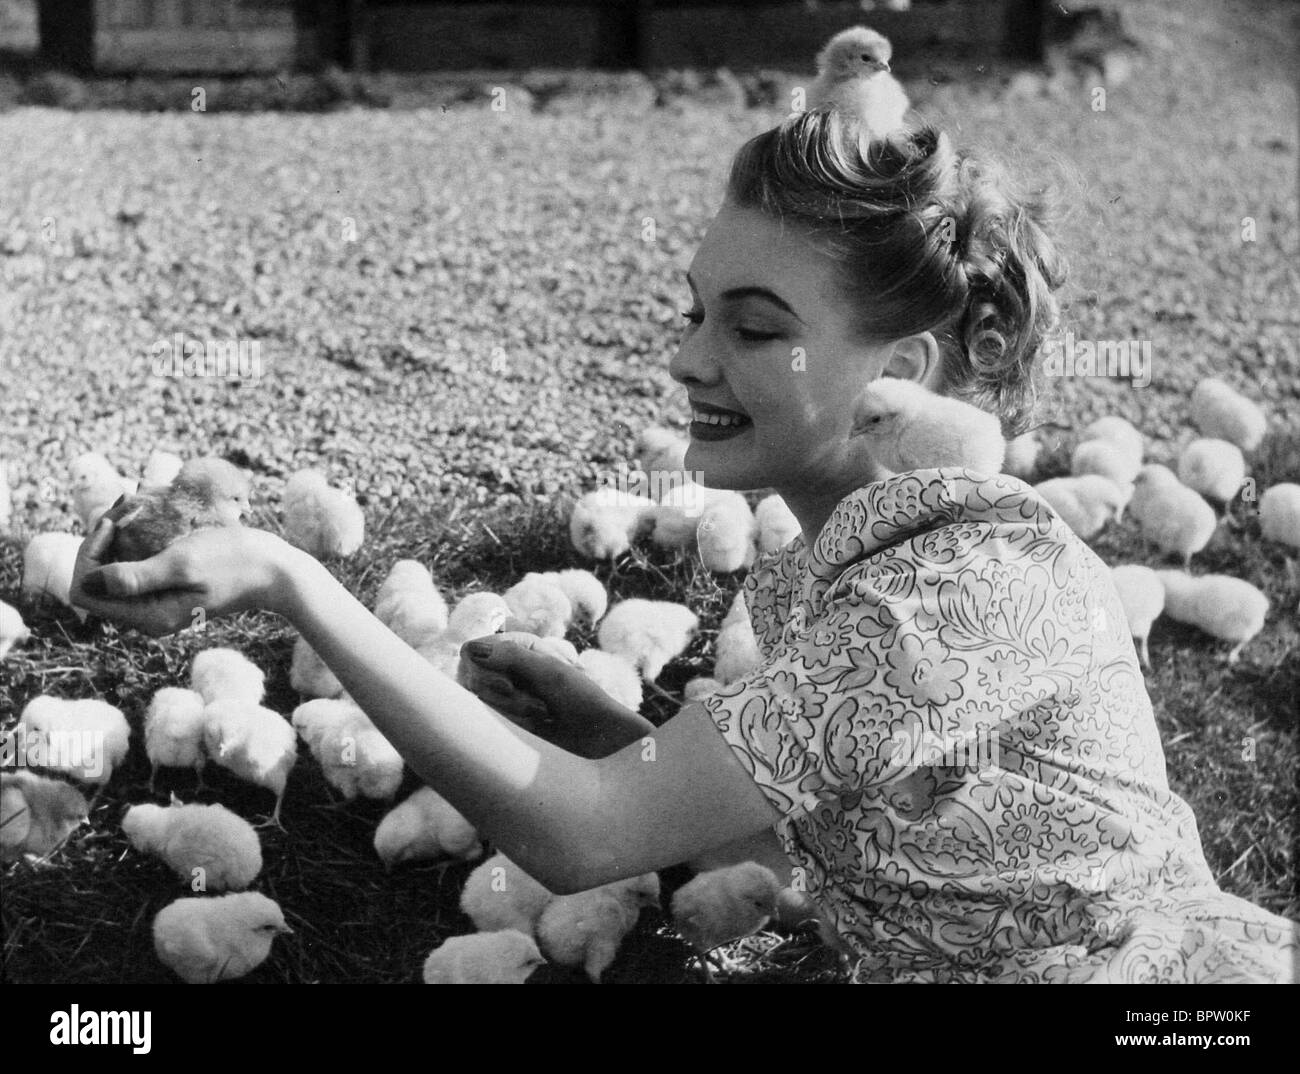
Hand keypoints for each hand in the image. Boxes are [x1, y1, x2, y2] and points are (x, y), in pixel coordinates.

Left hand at [71, 519, 293, 636]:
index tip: (112, 524)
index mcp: (147, 617)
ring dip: (119, 537)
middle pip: (99, 581)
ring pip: (117, 571)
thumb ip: (135, 577)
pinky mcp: (171, 590)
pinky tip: (149, 515)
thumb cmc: (235, 563)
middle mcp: (148, 616)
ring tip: (133, 504)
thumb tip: (87, 582)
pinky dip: (137, 541)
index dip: (89, 556)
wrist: (277, 571)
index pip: (86, 592)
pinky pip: (138, 567)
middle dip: (103, 542)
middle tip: (123, 507)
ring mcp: (160, 603)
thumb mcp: (183, 564)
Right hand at [461, 634, 654, 758]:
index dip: (483, 669)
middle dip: (503, 694)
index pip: (471, 651)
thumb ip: (510, 656)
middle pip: (470, 676)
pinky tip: (538, 722)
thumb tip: (468, 650)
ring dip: (512, 708)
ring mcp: (502, 692)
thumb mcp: (548, 672)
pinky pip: (488, 717)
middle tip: (538, 703)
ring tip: (543, 712)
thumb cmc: (580, 698)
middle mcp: (505, 665)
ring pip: (479, 699)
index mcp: (517, 645)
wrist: (599, 735)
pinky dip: (513, 720)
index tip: (508, 685)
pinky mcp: (503, 716)